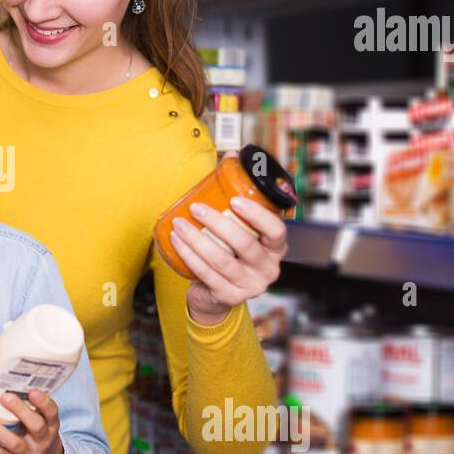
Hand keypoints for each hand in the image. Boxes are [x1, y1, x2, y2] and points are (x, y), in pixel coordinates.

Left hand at [0, 389, 63, 453]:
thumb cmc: (39, 436)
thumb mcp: (44, 422)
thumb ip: (33, 406)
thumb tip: (13, 380)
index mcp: (51, 426)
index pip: (52, 413)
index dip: (43, 402)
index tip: (32, 391)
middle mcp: (42, 440)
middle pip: (35, 426)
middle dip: (20, 411)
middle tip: (4, 397)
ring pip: (13, 442)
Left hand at [167, 177, 287, 325]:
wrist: (216, 293)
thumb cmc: (230, 251)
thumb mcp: (239, 227)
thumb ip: (238, 194)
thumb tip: (232, 156)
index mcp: (275, 248)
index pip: (276, 230)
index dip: (258, 216)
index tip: (235, 200)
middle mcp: (268, 268)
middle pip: (245, 245)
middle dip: (217, 223)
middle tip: (196, 207)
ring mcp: (250, 286)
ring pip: (221, 260)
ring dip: (197, 239)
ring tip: (179, 223)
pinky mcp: (230, 297)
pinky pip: (206, 274)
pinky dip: (189, 255)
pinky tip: (176, 241)